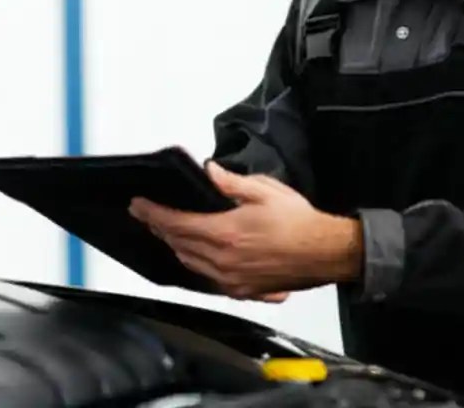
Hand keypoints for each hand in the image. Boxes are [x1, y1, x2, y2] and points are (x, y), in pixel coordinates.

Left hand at [129, 162, 362, 299]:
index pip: (176, 224)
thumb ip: (232, 183)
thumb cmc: (300, 222)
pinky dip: (194, 262)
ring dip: (174, 246)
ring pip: (189, 263)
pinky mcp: (241, 291)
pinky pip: (207, 277)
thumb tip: (210, 172)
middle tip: (146, 214)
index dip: (153, 214)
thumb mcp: (265, 191)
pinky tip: (193, 252)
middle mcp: (223, 260)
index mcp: (226, 234)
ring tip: (166, 230)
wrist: (326, 253)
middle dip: (158, 228)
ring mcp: (231, 280)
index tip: (138, 205)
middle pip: (178, 244)